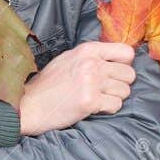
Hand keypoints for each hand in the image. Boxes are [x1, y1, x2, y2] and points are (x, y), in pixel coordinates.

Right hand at [18, 41, 137, 135]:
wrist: (29, 105)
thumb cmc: (48, 84)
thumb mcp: (69, 59)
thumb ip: (92, 57)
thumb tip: (117, 60)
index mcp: (87, 50)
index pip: (126, 52)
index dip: (124, 64)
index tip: (115, 73)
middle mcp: (91, 63)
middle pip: (129, 73)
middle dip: (121, 84)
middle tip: (105, 90)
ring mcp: (91, 82)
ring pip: (125, 91)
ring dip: (114, 98)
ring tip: (97, 99)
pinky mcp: (90, 101)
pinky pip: (116, 105)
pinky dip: (107, 109)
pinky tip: (93, 107)